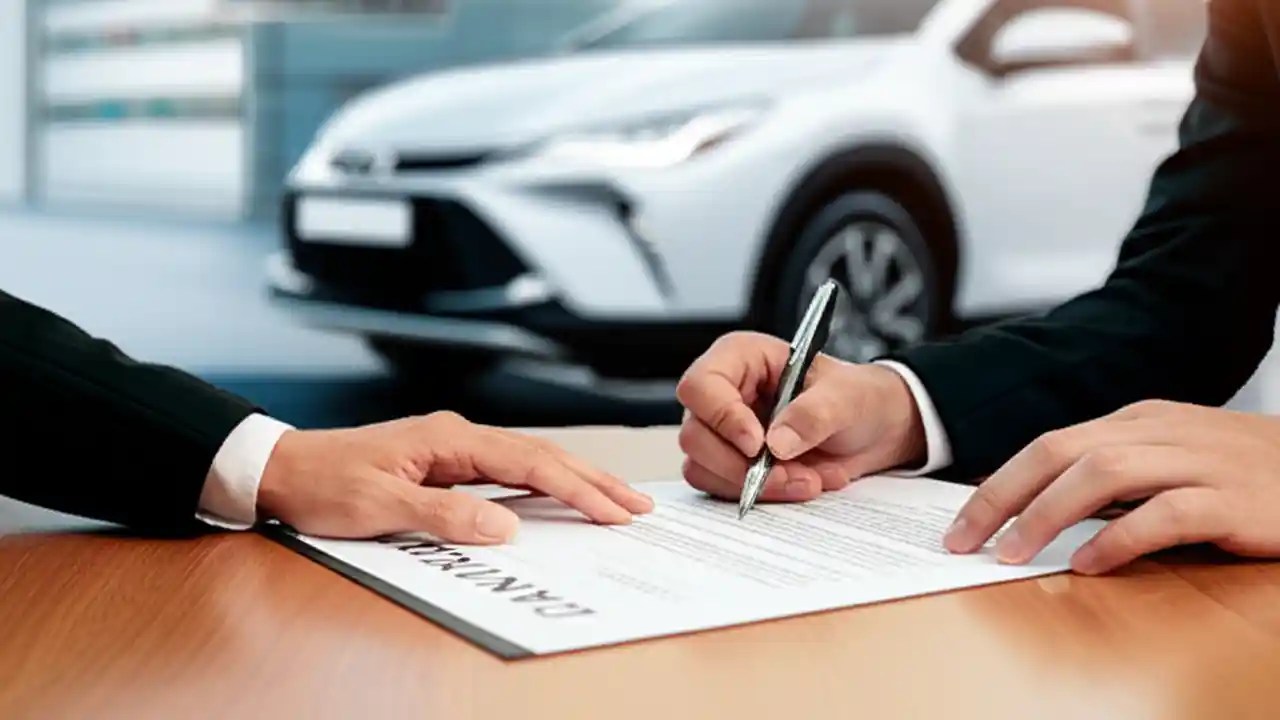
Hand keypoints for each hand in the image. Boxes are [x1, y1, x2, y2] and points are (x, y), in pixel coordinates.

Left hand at [256, 412, 652, 542]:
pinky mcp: (443, 461)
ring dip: (572, 479)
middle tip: (635, 503)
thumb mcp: (380, 507)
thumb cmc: (323, 482)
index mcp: (448, 438)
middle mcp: (456, 435)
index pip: (530, 462)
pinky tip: (559, 493)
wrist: (281, 467)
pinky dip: (541, 481)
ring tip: (613, 498)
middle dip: (591, 480)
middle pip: (540, 454)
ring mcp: (451, 446)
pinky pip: (506, 469)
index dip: (577, 487)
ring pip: (528, 460)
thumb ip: (445, 515)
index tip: (614, 509)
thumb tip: (506, 525)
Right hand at [675, 331, 925, 502]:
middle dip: (742, 465)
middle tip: (792, 473)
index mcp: (741, 358)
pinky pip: (721, 488)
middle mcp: (723, 394)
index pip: (701, 385)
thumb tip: (776, 443)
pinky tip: (799, 483)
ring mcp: (722, 432)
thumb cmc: (857, 397)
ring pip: (703, 467)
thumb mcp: (846, 398)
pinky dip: (760, 495)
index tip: (756, 444)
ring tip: (808, 479)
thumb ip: (813, 415)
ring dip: (755, 484)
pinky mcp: (730, 464)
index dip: (722, 417)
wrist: (875, 430)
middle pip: (695, 435)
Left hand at [943, 400, 1279, 574]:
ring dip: (1046, 514)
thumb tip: (1041, 510)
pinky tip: (1088, 562)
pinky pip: (1165, 513)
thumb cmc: (1244, 473)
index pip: (1049, 444)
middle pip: (1060, 451)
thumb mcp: (1171, 459)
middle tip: (963, 539)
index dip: (998, 482)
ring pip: (1102, 473)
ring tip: (1011, 553)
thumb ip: (1114, 475)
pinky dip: (1120, 537)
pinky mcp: (1233, 499)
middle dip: (1001, 495)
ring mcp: (1197, 462)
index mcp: (1138, 421)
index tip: (960, 521)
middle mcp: (1159, 432)